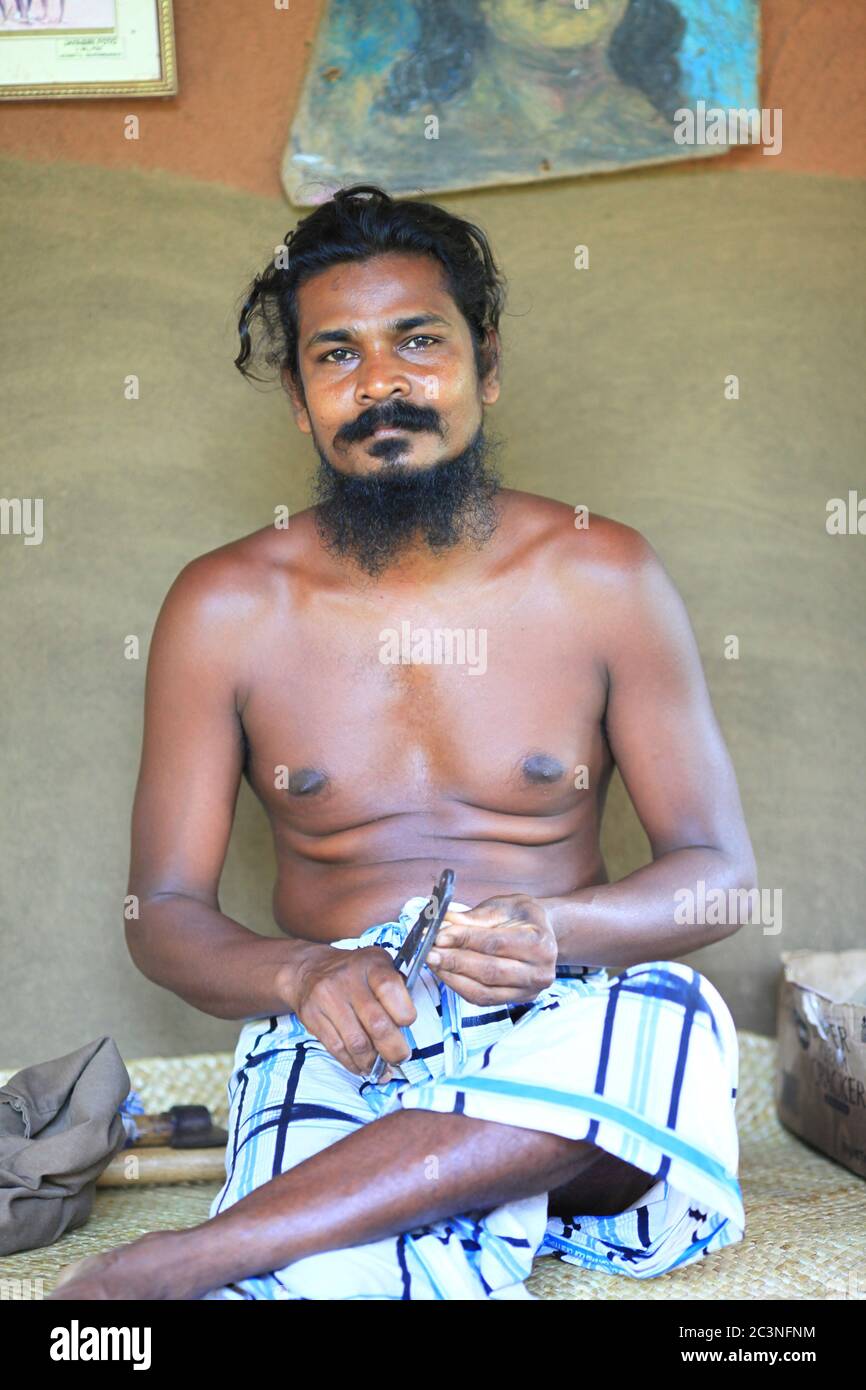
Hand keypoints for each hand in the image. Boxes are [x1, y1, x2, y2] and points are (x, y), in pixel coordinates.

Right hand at [290, 943, 416, 1078]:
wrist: (310, 969)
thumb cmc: (355, 971)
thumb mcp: (380, 965)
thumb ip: (397, 989)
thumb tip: (408, 1027)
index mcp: (371, 963)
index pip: (391, 989)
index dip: (404, 1013)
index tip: (407, 1023)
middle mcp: (347, 979)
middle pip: (377, 1024)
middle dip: (394, 1049)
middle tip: (401, 1057)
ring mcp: (327, 998)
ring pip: (357, 1043)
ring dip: (373, 1062)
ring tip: (383, 1068)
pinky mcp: (312, 1017)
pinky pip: (337, 1050)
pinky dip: (354, 1064)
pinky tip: (363, 1066)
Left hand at [425, 894, 557, 1005]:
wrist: (545, 934)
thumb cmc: (523, 917)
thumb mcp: (504, 906)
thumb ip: (475, 917)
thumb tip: (443, 922)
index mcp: (540, 942)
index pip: (495, 943)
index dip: (465, 940)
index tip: (439, 935)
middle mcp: (539, 971)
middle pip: (489, 971)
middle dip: (454, 961)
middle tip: (429, 952)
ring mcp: (529, 990)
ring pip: (484, 990)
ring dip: (453, 977)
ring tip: (433, 962)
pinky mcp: (516, 1000)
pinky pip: (483, 999)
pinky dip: (460, 987)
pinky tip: (445, 973)